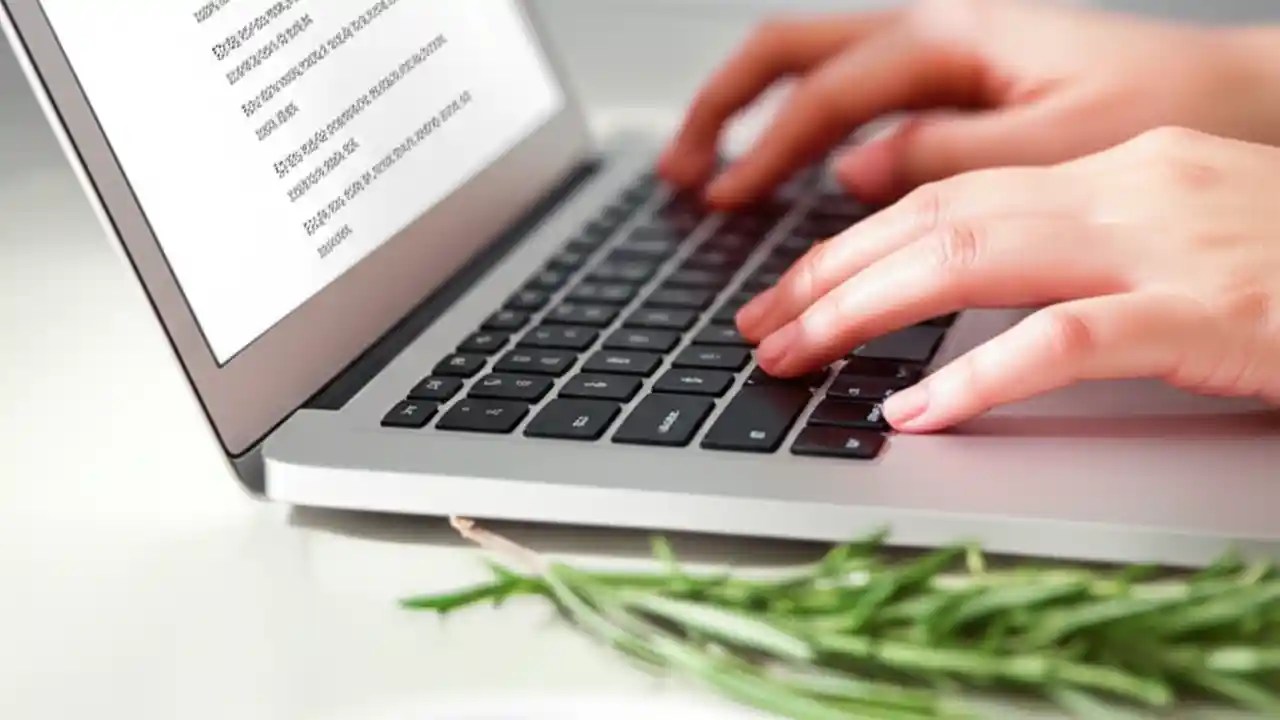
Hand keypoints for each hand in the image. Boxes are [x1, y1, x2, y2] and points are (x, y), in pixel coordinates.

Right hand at [658, 0, 1279, 207]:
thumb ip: (948, 155)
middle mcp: (936, 35)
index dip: (764, 152)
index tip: (720, 204)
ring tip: (709, 175)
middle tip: (679, 172)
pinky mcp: (953, 87)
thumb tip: (852, 176)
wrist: (1236, 100)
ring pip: (814, 70)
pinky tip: (793, 176)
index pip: (825, 93)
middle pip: (791, 51)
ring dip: (753, 118)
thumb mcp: (1061, 149)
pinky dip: (804, 135)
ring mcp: (940, 57)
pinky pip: (852, 99)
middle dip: (723, 109)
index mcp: (953, 38)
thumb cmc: (1167, 114)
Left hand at [737, 128, 1279, 431]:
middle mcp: (1127, 188)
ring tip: (799, 355)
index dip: (852, 243)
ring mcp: (1167, 245)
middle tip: (761, 327)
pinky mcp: (1206, 312)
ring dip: (869, 309)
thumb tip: (961, 292)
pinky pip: (1070, 338)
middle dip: (831, 273)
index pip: (948, 193)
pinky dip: (984, 373)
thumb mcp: (1171, 242)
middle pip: (938, 217)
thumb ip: (1072, 256)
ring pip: (977, 257)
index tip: (790, 290)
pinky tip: (922, 407)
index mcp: (1113, 170)